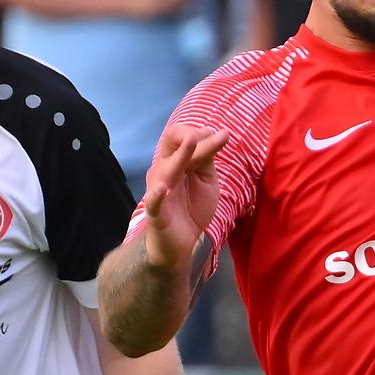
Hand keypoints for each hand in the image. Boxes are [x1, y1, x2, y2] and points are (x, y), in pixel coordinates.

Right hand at [137, 126, 224, 271]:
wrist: (181, 242)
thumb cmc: (192, 206)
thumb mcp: (206, 179)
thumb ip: (207, 159)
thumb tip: (215, 133)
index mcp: (174, 161)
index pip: (178, 137)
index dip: (197, 132)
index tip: (220, 133)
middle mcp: (163, 172)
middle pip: (173, 147)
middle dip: (192, 137)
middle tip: (213, 133)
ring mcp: (159, 191)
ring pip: (167, 169)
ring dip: (181, 155)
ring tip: (191, 142)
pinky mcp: (157, 213)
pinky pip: (154, 203)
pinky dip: (156, 196)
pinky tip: (162, 189)